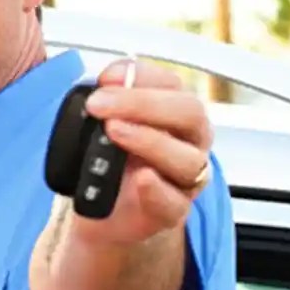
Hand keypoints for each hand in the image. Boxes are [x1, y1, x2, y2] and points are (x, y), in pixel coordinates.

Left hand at [74, 58, 213, 246]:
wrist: (102, 212)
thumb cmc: (108, 163)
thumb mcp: (102, 123)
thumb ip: (108, 97)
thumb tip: (110, 77)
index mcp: (174, 114)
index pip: (172, 85)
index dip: (141, 76)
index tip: (106, 77)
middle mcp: (188, 142)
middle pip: (189, 114)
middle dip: (142, 103)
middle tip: (100, 104)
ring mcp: (184, 179)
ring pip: (188, 158)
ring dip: (149, 140)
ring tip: (113, 132)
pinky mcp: (171, 211)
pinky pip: (174, 202)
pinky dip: (158, 189)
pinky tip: (141, 178)